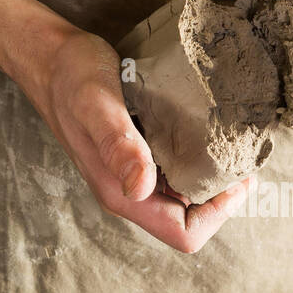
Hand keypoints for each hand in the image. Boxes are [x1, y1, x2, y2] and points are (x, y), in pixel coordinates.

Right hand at [16, 19, 249, 251]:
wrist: (49, 58)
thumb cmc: (70, 78)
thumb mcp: (96, 104)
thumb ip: (118, 145)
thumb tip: (140, 187)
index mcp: (122, 194)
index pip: (182, 233)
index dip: (217, 215)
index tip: (237, 179)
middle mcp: (131, 190)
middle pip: (191, 217)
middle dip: (222, 195)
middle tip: (243, 157)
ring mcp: (135, 174)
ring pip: (186, 194)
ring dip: (213, 176)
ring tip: (235, 144)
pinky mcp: (140, 153)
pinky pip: (178, 168)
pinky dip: (200, 156)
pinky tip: (212, 130)